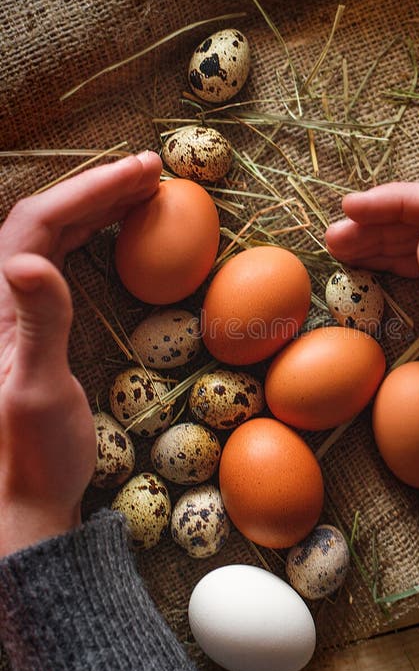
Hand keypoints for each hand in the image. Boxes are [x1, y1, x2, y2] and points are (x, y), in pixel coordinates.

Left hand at [0, 152, 162, 556]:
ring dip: (97, 207)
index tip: (142, 172)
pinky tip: (118, 231)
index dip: (89, 189)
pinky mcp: (31, 324)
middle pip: (45, 220)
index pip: (38, 223)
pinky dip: (93, 236)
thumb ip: (37, 323)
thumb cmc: (33, 455)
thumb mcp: (36, 392)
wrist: (22, 499)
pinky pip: (61, 260)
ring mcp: (13, 309)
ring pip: (52, 236)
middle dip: (98, 188)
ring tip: (143, 190)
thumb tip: (28, 258)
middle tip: (153, 171)